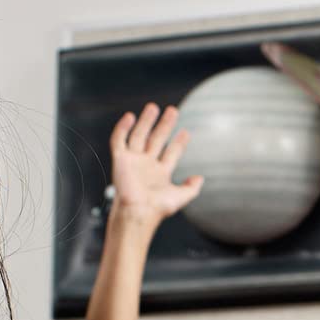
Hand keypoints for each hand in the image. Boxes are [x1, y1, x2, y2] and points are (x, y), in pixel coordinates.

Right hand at [108, 103, 203, 231]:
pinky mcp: (120, 160)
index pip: (171, 152)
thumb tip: (200, 178)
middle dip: (165, 125)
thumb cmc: (156, 208)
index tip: (185, 131)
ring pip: (139, 136)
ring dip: (146, 121)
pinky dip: (122, 128)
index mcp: (160, 173)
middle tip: (173, 111)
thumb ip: (192, 188)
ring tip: (154, 107)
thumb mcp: (180, 197)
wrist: (138, 212)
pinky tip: (130, 117)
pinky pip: (119, 140)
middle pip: (156, 139)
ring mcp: (133, 161)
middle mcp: (146, 165)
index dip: (179, 142)